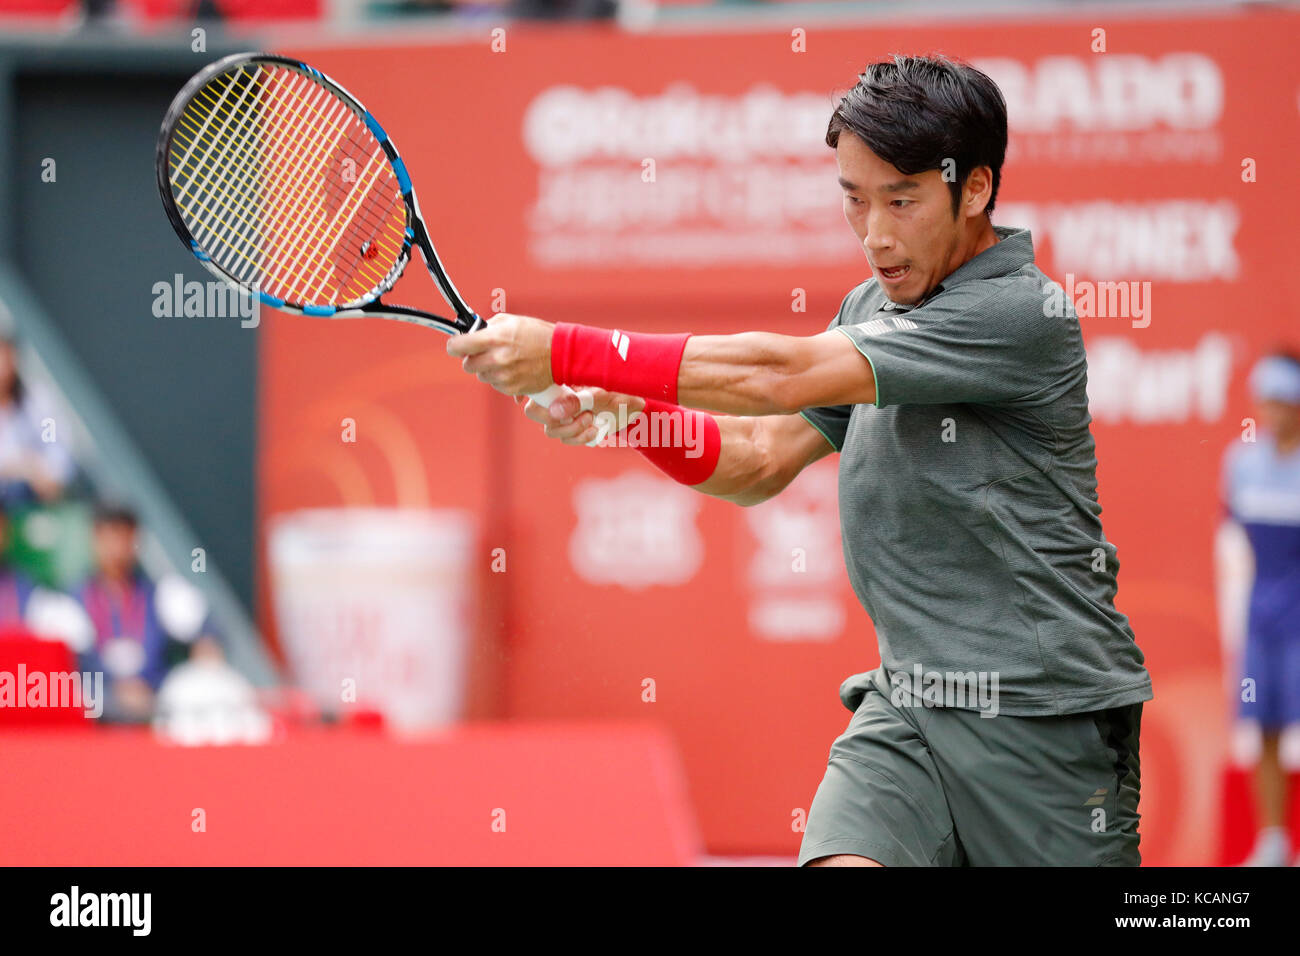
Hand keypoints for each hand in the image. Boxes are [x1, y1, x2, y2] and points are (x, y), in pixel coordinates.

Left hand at [445, 312, 554, 395]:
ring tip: (506, 360)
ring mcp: (503, 377)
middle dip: (473, 358)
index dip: (454, 345)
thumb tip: (469, 333)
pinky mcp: (511, 389)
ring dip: (488, 369)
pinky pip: (495, 385)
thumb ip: (486, 328)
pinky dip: (501, 379)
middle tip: (486, 352)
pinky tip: (515, 369)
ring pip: (481, 376)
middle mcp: (496, 359)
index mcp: (492, 339)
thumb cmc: (535, 334)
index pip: (456, 346)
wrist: (560, 354)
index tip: (456, 345)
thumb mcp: (509, 321)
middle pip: (466, 365)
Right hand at [517, 388, 644, 445]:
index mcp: (561, 380)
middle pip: (535, 413)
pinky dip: (579, 438)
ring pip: (551, 429)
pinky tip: (594, 431)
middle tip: (580, 415)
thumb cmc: (620, 390)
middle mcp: (559, 396)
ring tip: (591, 420)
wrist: (636, 405)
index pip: (533, 386)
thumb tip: (556, 411)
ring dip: (571, 429)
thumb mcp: (602, 393)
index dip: (522, 391)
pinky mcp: (574, 429)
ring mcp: (565, 414)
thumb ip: (578, 400)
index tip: (521, 399)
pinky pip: (565, 439)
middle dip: (554, 419)